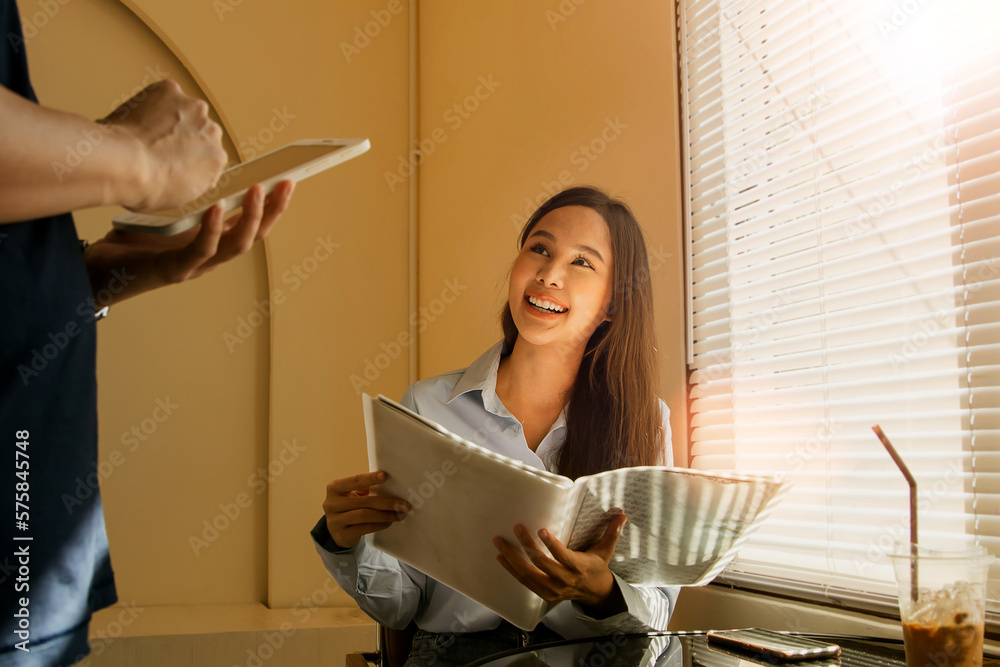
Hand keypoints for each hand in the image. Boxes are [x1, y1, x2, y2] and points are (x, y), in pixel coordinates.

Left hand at [83, 180, 293, 304]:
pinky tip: (217, 209)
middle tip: (285, 184)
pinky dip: (212, 230)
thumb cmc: (129, 243)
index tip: (286, 181)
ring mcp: (195, 266)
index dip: (272, 205)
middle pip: (254, 235)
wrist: (97, 270)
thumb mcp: (164, 214)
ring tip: (257, 192)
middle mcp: (209, 256)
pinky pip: (201, 250)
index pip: (250, 223)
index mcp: (210, 242)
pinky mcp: (174, 270)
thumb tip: (199, 162)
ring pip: (236, 246)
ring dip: (251, 219)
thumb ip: (186, 198)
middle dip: (273, 210)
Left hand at [100, 79, 227, 211]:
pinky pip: (164, 93)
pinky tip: (139, 116)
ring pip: (182, 110)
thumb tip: (186, 173)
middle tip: (158, 145)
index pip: (208, 153)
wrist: (123, 165)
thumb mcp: (181, 197)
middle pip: (199, 129)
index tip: (175, 158)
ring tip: (147, 131)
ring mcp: (192, 108)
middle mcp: (211, 131)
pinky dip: (153, 101)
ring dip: (169, 117)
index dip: (189, 156)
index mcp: (217, 159)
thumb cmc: (146, 185)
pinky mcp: (170, 91)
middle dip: (182, 135)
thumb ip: (194, 178)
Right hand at [323, 471, 409, 549]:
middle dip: (387, 502)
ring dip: (385, 515)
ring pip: (365, 515)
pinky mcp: (342, 534)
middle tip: (404, 504)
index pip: (355, 481)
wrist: (336, 531)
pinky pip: (364, 528)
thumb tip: (392, 485)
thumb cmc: (349, 507)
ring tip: (399, 514)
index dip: (370, 478)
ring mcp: (335, 520)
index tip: (385, 476)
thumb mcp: (353, 495)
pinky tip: (389, 522)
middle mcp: (332, 503)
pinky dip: (379, 525)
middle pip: (364, 501)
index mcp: (335, 488)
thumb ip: (366, 489)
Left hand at [493, 514, 626, 613]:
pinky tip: (501, 557)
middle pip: (542, 563)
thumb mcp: (605, 550)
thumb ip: (611, 532)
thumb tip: (622, 514)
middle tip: (517, 528)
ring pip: (528, 574)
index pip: (563, 557)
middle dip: (527, 546)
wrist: (594, 593)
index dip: (552, 545)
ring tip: (499, 543)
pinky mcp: (543, 593)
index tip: (541, 530)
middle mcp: (564, 580)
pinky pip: (524, 582)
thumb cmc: (597, 567)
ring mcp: (552, 588)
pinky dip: (511, 570)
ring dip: (512, 558)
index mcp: (579, 567)